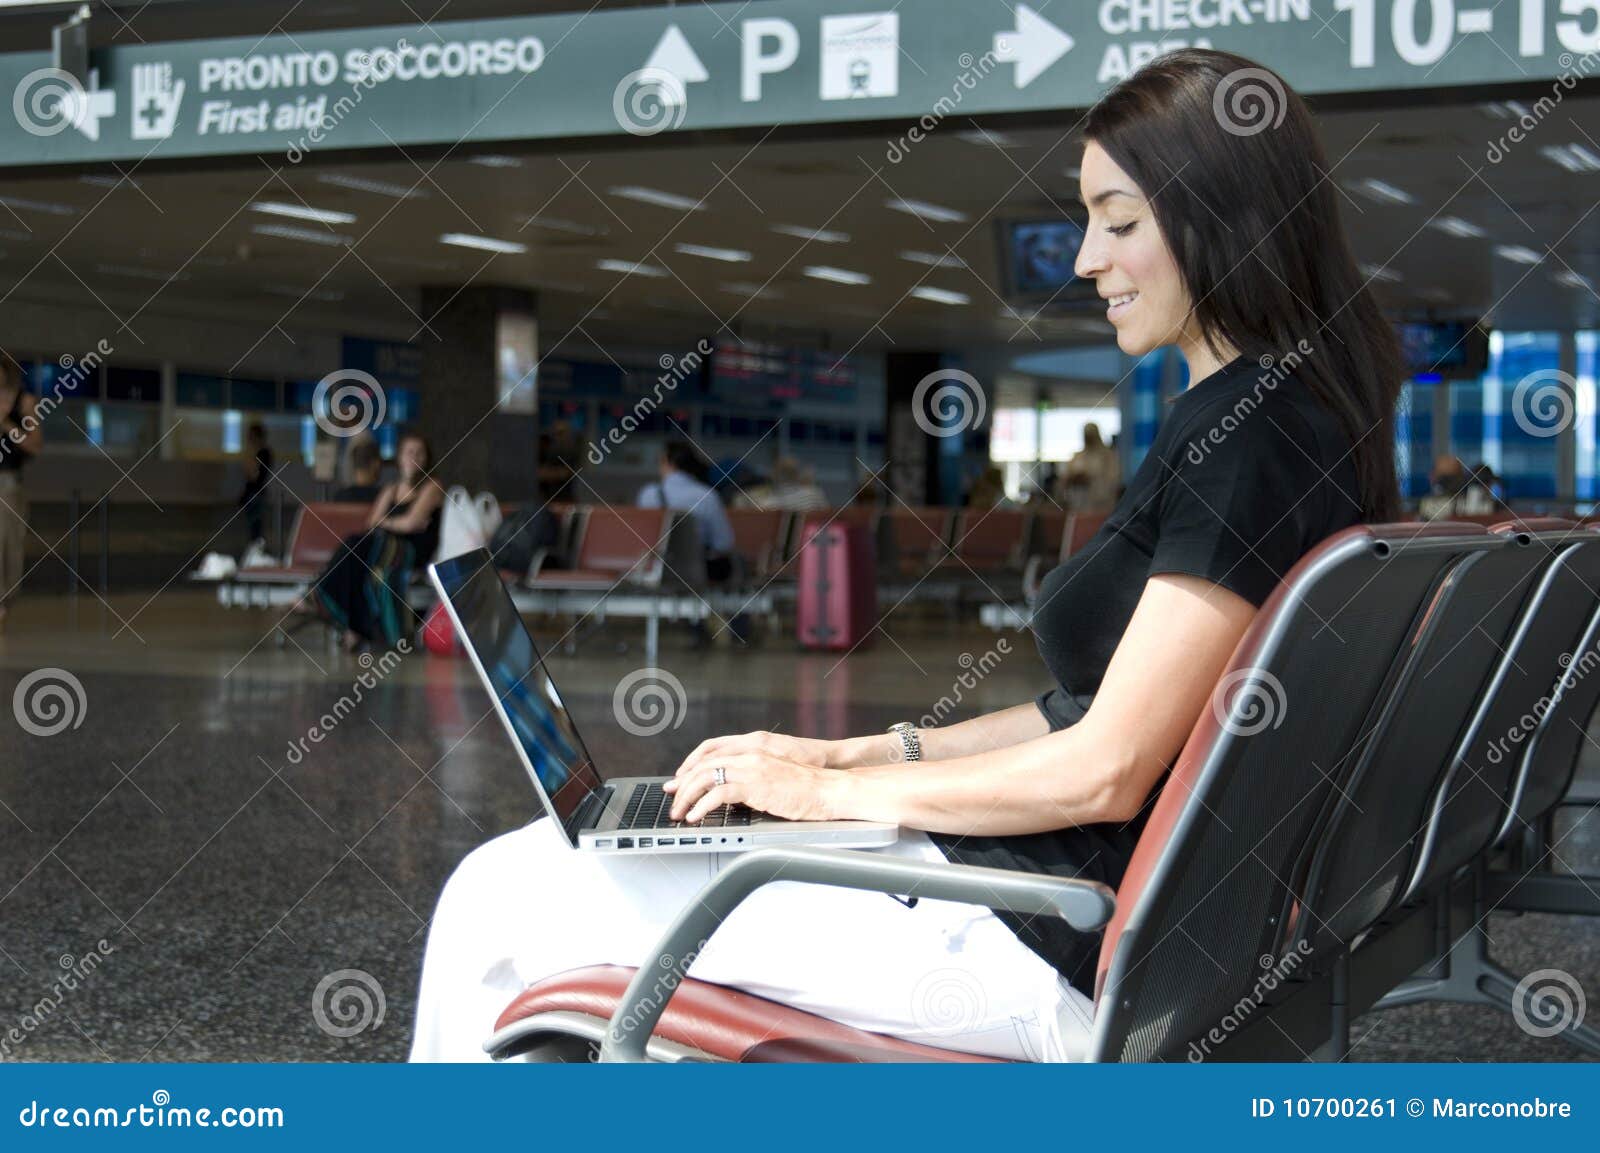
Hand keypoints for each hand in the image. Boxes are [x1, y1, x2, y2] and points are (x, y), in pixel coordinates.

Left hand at [664, 751, 847, 823]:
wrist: (829, 789)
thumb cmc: (807, 788)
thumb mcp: (773, 778)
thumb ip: (752, 780)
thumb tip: (733, 794)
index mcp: (753, 750)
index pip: (710, 754)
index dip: (690, 768)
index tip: (678, 782)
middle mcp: (749, 755)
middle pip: (703, 765)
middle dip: (682, 784)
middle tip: (672, 801)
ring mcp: (752, 769)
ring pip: (705, 777)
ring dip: (687, 797)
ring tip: (679, 813)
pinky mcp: (756, 785)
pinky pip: (718, 794)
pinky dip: (702, 806)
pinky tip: (696, 817)